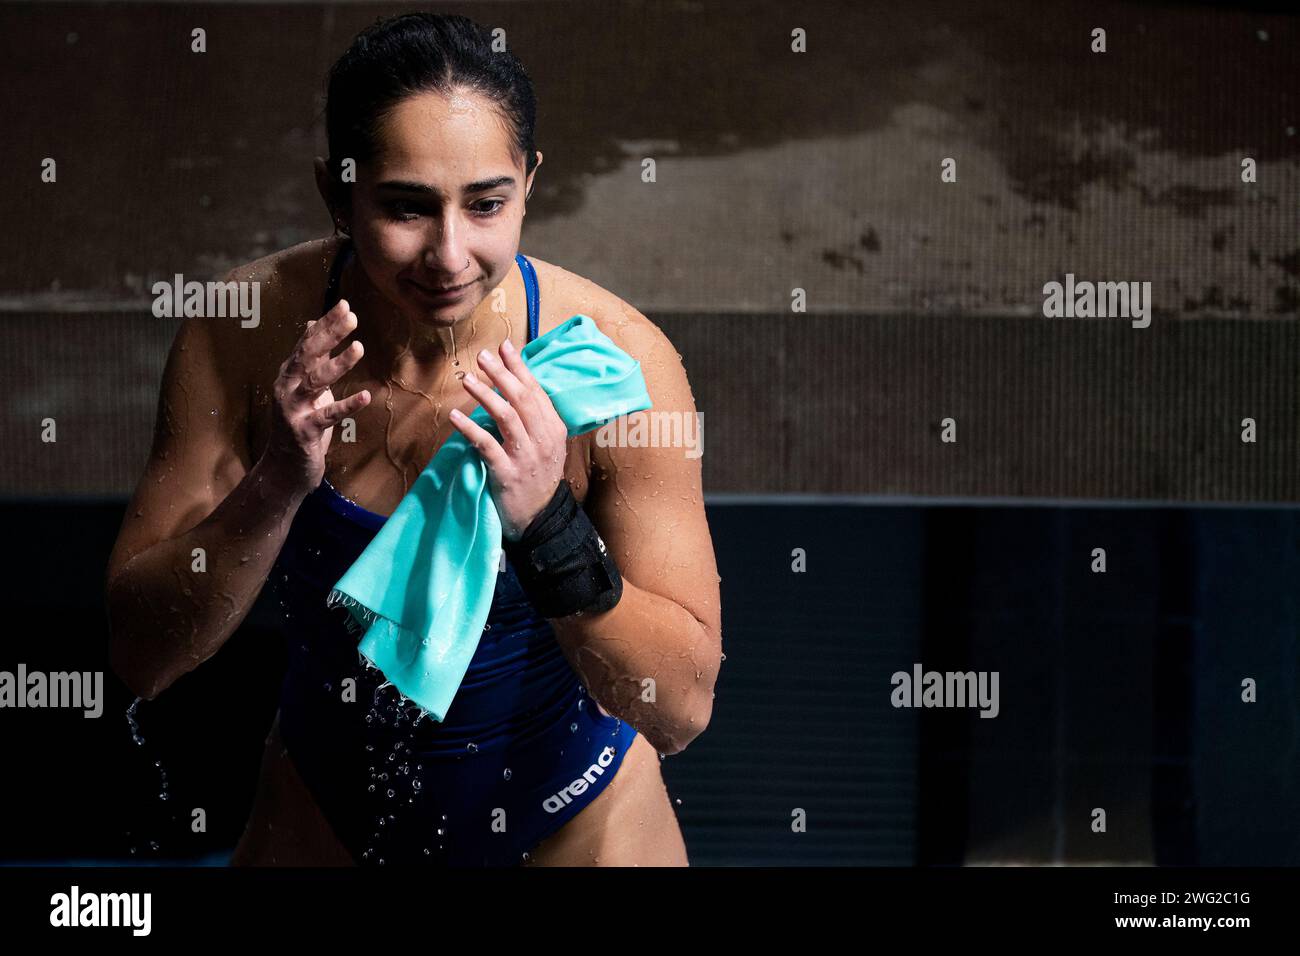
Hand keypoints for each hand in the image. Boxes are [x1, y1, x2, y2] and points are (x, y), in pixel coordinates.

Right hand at [262, 298, 370, 494]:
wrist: (285, 467)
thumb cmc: (300, 423)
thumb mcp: (305, 387)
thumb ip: (310, 358)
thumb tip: (312, 323)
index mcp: (290, 375)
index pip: (308, 342)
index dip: (325, 324)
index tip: (345, 305)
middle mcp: (287, 387)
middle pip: (308, 356)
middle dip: (330, 335)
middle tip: (352, 317)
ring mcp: (293, 410)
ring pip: (316, 382)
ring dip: (338, 364)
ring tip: (359, 347)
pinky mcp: (304, 432)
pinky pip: (327, 417)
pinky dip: (346, 406)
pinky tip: (365, 395)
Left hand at [450, 339, 568, 539]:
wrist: (540, 518)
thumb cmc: (538, 477)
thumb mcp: (546, 445)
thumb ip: (534, 419)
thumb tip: (513, 387)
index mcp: (553, 428)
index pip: (536, 390)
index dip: (519, 367)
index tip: (504, 346)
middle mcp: (543, 439)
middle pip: (522, 399)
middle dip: (502, 374)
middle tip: (482, 356)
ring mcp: (526, 457)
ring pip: (507, 417)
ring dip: (486, 395)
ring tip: (467, 379)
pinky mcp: (507, 474)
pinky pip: (487, 446)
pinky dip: (470, 429)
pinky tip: (454, 416)